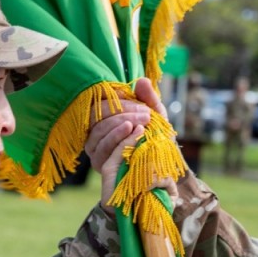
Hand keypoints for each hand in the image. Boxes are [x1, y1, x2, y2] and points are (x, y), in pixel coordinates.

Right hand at [84, 78, 173, 209]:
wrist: (162, 175)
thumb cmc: (156, 144)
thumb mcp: (157, 120)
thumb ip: (150, 100)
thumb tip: (141, 80)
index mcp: (104, 122)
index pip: (99, 105)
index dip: (117, 100)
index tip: (141, 102)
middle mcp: (95, 136)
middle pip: (96, 117)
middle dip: (122, 111)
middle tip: (145, 113)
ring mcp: (96, 152)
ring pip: (98, 132)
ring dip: (120, 123)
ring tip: (142, 122)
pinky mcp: (101, 166)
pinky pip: (103, 149)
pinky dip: (119, 137)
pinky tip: (135, 132)